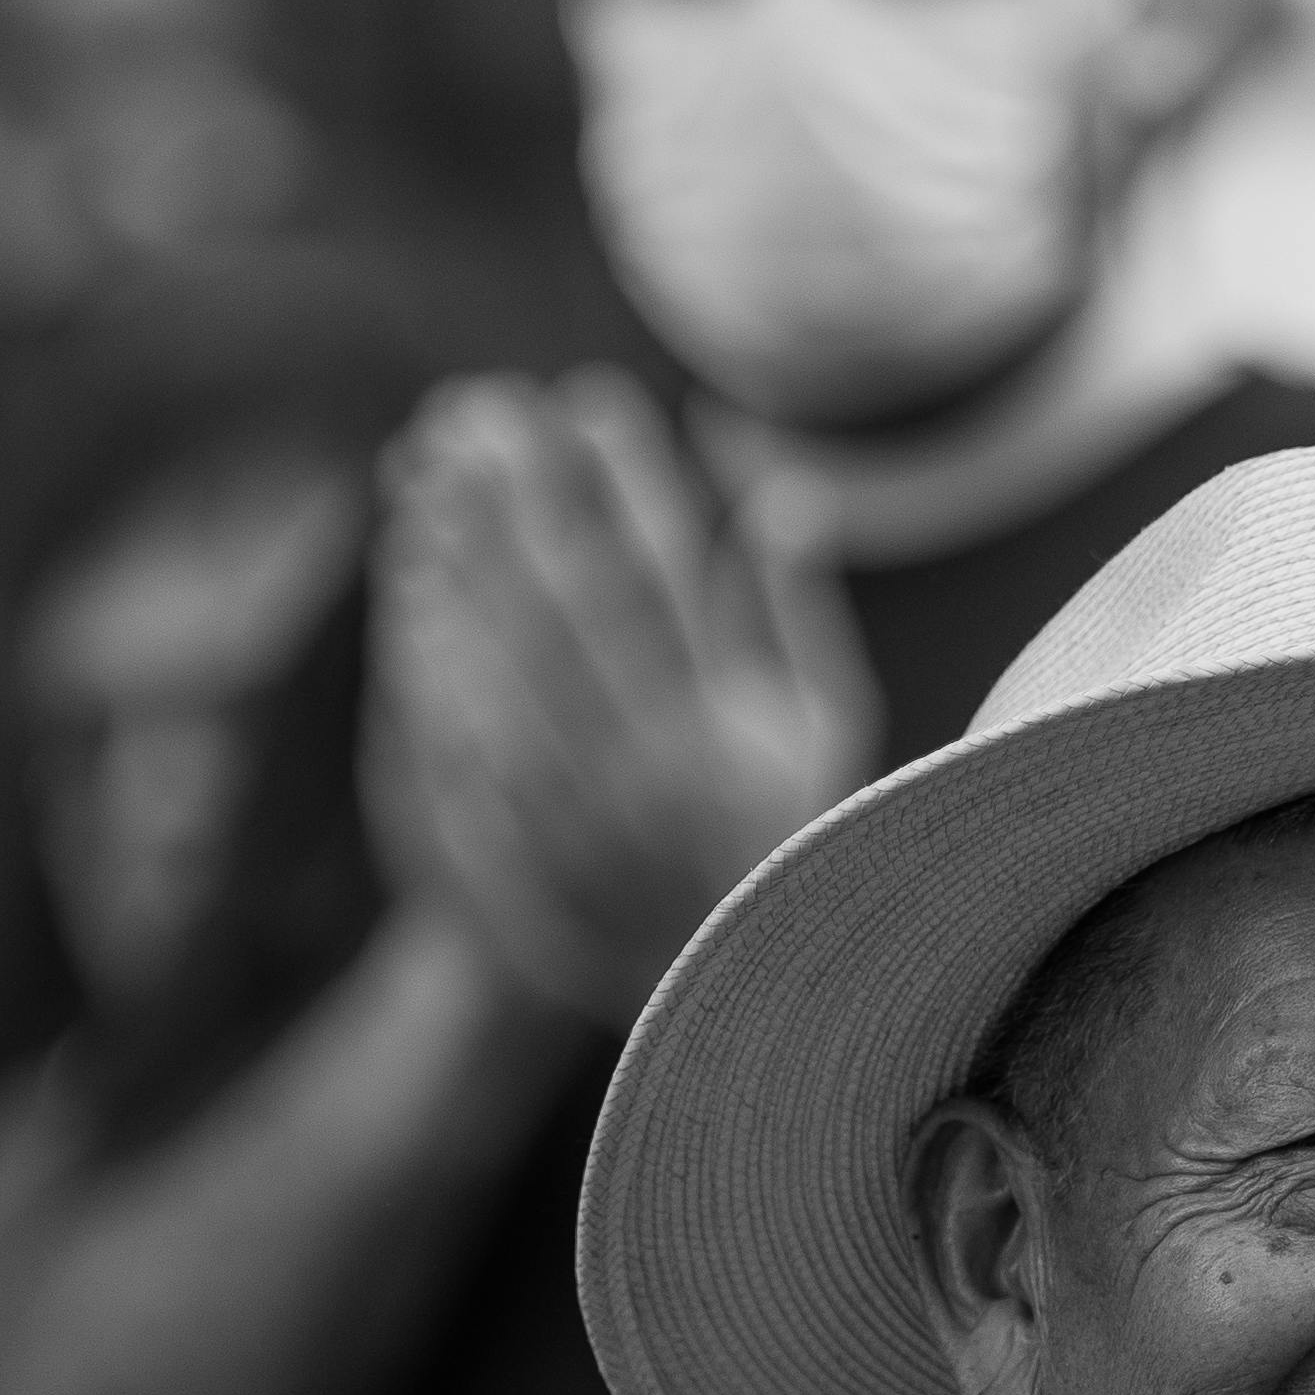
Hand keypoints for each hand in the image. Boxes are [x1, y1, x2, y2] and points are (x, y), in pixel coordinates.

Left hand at [365, 369, 879, 1023]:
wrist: (726, 996)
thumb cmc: (778, 836)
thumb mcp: (821, 728)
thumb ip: (793, 611)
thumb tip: (780, 490)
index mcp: (736, 726)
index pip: (669, 573)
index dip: (624, 479)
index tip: (590, 398)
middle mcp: (658, 766)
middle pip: (571, 601)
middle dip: (525, 493)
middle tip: (486, 408)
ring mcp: (581, 812)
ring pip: (503, 655)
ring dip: (463, 552)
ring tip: (434, 465)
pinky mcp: (520, 848)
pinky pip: (459, 727)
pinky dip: (432, 644)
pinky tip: (412, 574)